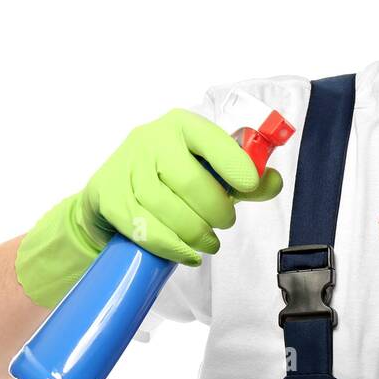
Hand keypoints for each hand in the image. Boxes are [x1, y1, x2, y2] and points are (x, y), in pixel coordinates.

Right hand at [16, 108, 283, 308]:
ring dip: (195, 233)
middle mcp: (150, 139)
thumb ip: (244, 181)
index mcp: (182, 126)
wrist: (112, 196)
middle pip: (190, 181)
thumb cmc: (170, 182)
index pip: (212, 140)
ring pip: (165, 207)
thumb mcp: (210, 174)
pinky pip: (143, 228)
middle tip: (224, 223)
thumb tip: (272, 182)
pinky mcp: (107, 196)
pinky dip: (171, 246)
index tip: (251, 186)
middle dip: (215, 210)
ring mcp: (124, 166)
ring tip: (208, 242)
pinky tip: (187, 253)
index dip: (235, 165)